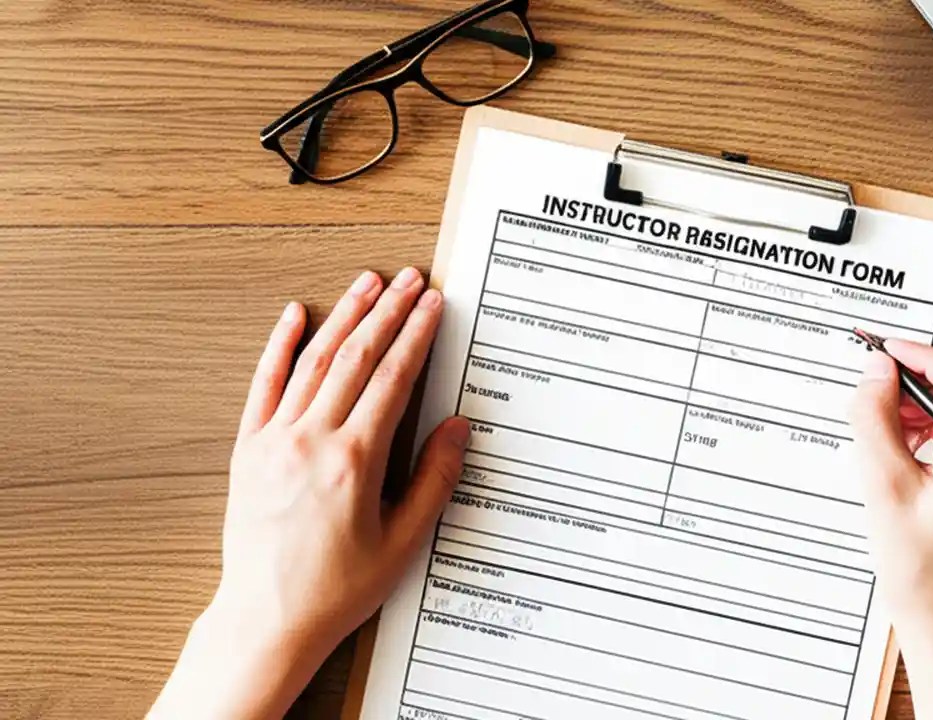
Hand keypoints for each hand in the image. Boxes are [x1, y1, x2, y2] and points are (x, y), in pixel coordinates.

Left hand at [150, 268, 468, 719]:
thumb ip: (434, 479)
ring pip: (313, 361)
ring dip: (344, 317)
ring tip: (367, 284)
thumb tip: (455, 429)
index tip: (432, 305)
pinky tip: (295, 316)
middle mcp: (312, 441)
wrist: (267, 618)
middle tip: (409, 279)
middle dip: (387, 312)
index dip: (416, 335)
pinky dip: (280, 346)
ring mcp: (275, 441)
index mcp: (355, 461)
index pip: (392, 379)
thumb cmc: (335, 589)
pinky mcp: (249, 449)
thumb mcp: (403, 541)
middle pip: (356, 358)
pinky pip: (265, 385)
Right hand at [848, 339, 932, 719]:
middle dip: (917, 386)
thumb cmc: (924, 572)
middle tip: (876, 380)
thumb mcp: (887, 487)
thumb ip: (876, 422)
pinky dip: (926, 432)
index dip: (927, 360)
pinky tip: (896, 440)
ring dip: (919, 410)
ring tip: (879, 417)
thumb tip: (875, 374)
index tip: (892, 349)